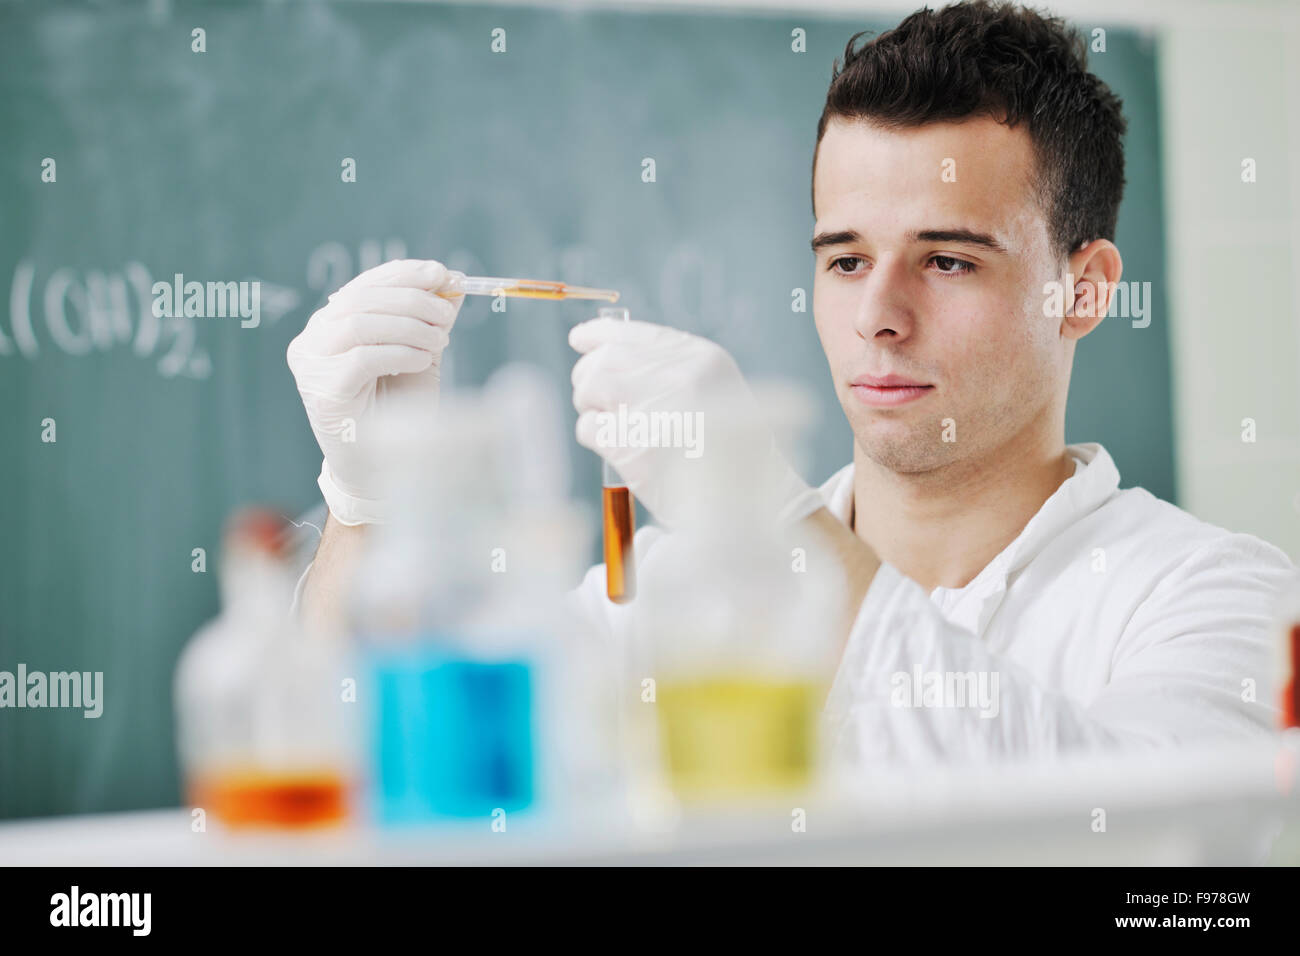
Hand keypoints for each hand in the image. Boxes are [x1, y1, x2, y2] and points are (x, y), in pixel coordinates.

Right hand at [287, 259, 462, 524]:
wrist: (381, 468)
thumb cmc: (396, 409)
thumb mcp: (418, 354)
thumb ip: (429, 319)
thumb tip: (452, 282)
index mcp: (332, 323)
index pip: (366, 285)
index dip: (404, 274)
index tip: (441, 274)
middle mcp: (314, 339)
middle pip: (362, 299)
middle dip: (412, 300)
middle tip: (446, 315)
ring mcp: (312, 364)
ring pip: (360, 323)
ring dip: (408, 327)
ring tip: (438, 343)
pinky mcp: (323, 390)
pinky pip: (362, 358)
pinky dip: (398, 353)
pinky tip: (420, 361)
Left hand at [569, 317, 822, 530]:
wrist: (744, 504)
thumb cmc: (725, 453)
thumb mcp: (713, 393)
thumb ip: (667, 369)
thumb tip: (597, 348)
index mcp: (702, 359)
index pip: (635, 333)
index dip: (600, 334)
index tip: (580, 339)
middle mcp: (681, 376)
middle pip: (606, 359)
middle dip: (591, 378)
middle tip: (595, 400)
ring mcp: (657, 409)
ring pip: (591, 387)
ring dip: (591, 407)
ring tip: (616, 427)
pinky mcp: (633, 445)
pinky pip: (589, 426)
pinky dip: (594, 436)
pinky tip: (617, 449)